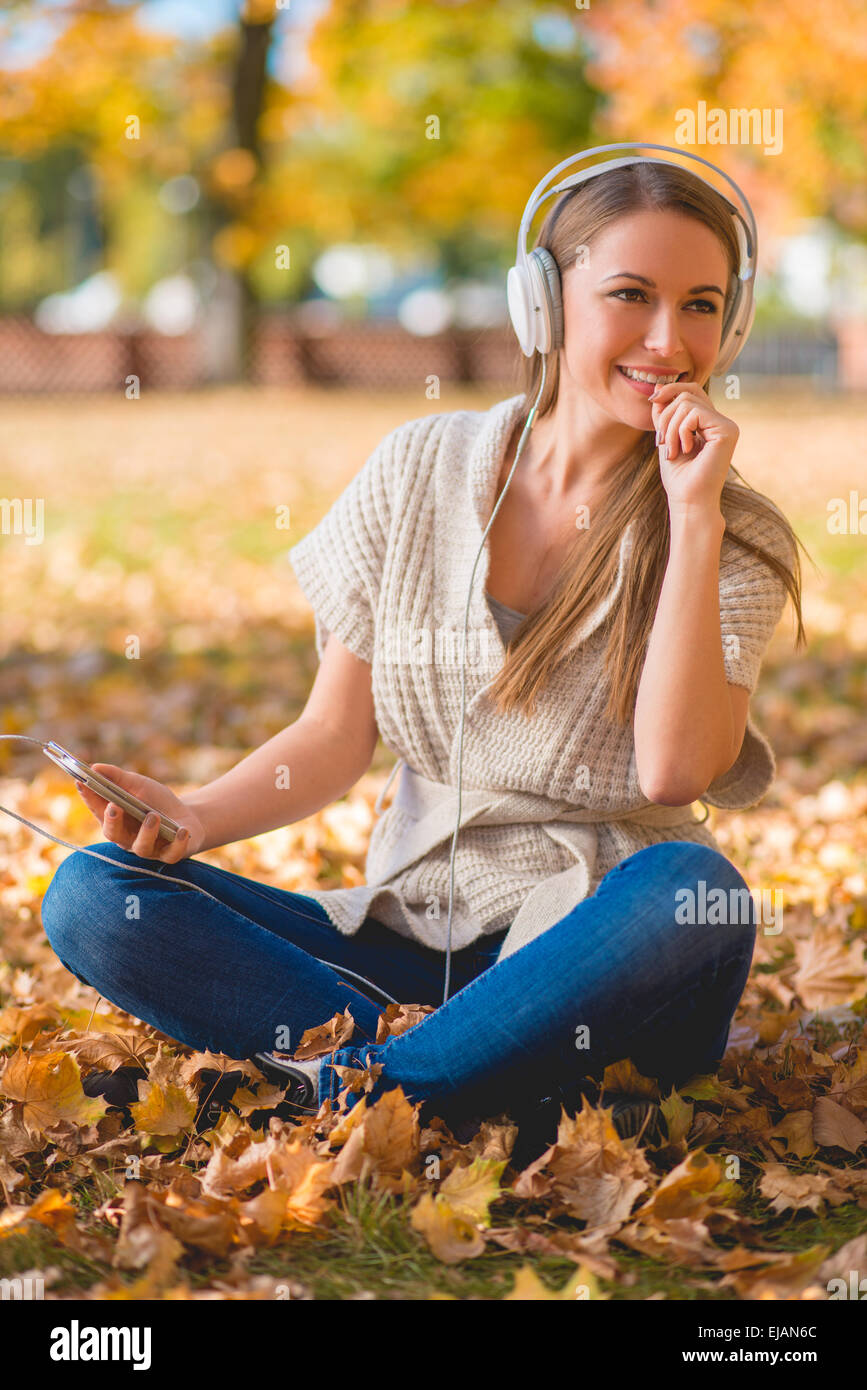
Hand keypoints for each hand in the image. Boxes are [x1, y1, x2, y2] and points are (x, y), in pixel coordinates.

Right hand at [75, 763, 205, 861]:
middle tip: (114, 806)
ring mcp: (149, 848)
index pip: (98, 809)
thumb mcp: (140, 785)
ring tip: (153, 816)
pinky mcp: (170, 854)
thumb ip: (118, 778)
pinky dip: (177, 843)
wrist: (188, 817)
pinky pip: (172, 854)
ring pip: (142, 847)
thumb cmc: (158, 802)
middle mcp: (128, 838)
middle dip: (112, 821)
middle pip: (113, 834)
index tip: (81, 782)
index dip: (88, 797)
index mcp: (116, 820)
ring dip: (146, 832)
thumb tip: (95, 767)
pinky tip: (182, 830)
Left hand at [649, 379, 737, 513]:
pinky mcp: (727, 430)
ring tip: (672, 451)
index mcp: (709, 423)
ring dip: (670, 427)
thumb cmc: (678, 477)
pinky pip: (694, 413)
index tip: (653, 402)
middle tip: (661, 442)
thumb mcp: (666, 438)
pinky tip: (684, 450)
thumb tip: (658, 388)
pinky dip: (680, 431)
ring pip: (687, 402)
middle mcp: (721, 422)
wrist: (688, 501)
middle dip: (665, 415)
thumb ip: (664, 414)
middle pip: (687, 393)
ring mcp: (727, 425)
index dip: (670, 391)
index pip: (691, 391)